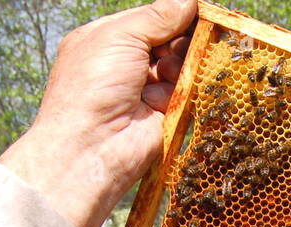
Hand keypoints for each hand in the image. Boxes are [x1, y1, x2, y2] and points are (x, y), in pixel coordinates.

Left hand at [0, 0, 196, 226]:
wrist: (91, 148)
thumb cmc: (91, 86)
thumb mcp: (119, 35)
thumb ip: (157, 16)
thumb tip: (188, 2)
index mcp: (108, 40)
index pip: (151, 19)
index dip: (175, 14)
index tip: (198, 10)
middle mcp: (126, 64)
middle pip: (170, 41)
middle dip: (181, 39)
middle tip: (186, 42)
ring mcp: (146, 91)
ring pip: (181, 67)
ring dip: (179, 66)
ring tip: (166, 74)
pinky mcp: (164, 115)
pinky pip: (185, 95)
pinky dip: (178, 94)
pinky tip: (160, 101)